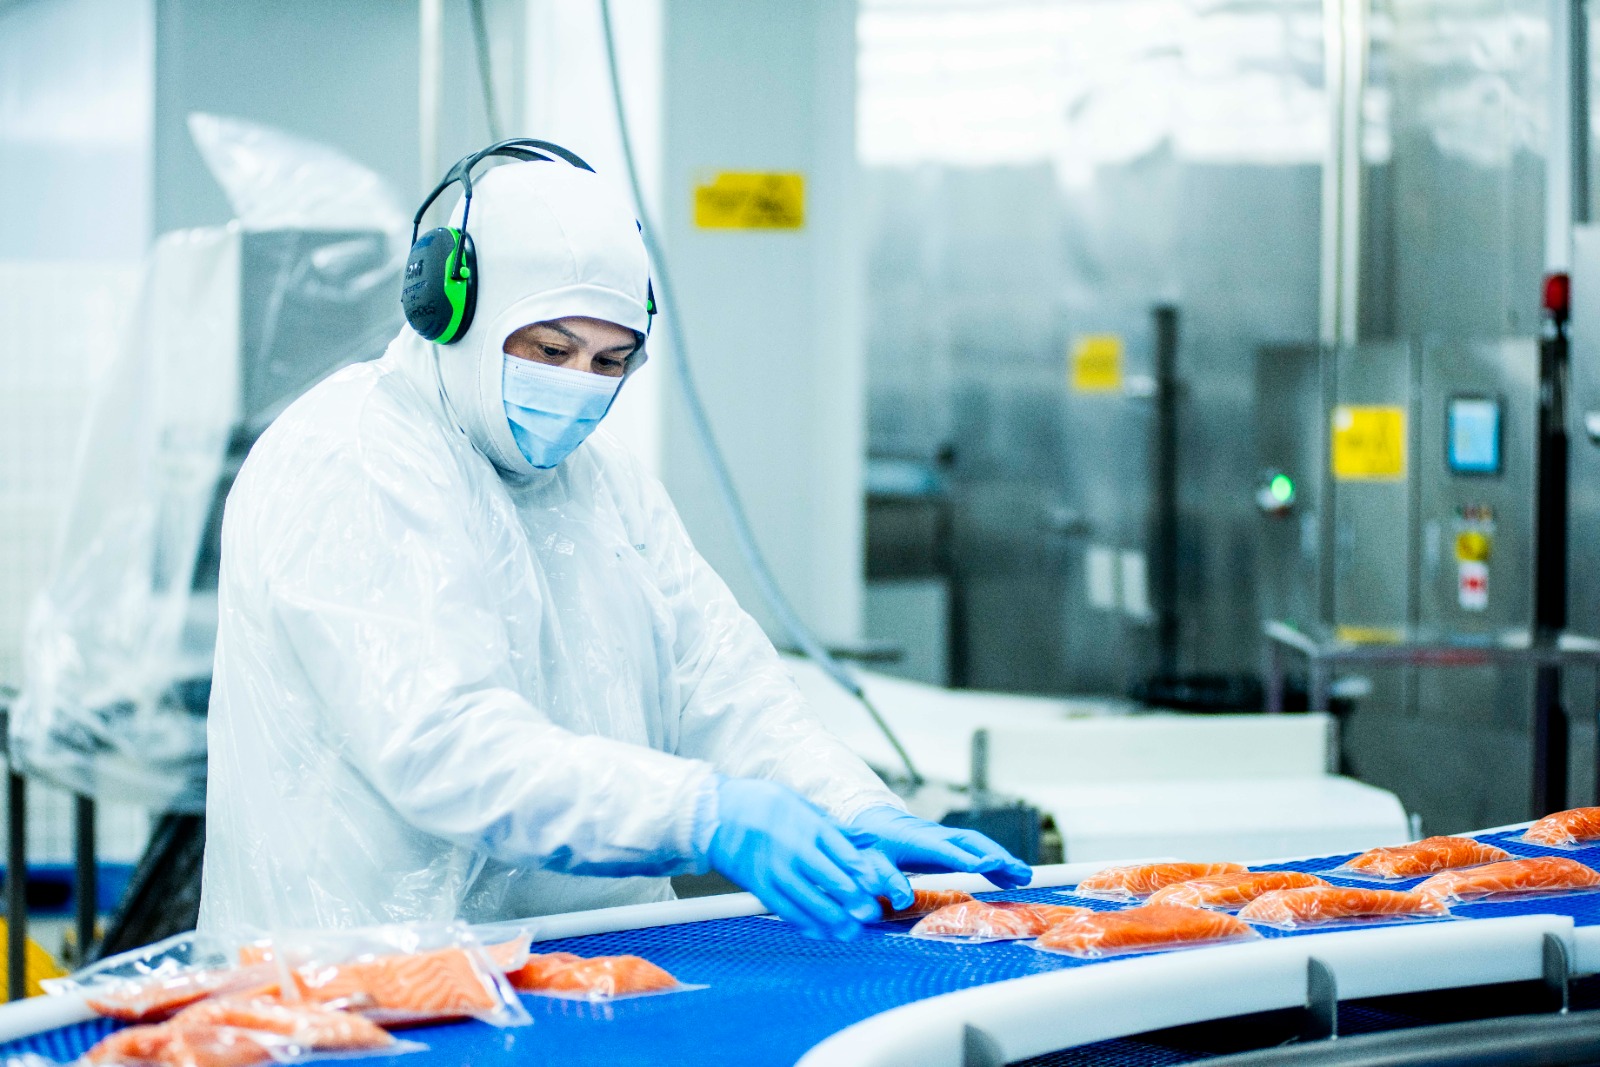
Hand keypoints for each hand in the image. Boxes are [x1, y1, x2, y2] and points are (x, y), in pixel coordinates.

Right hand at [705, 779, 912, 938]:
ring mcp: (775, 869)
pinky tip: (820, 932)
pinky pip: (785, 910)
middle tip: (870, 915)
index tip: (878, 888)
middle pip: (831, 881)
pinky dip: (804, 924)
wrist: (714, 813)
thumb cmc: (762, 803)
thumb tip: (868, 837)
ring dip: (833, 920)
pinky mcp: (758, 886)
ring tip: (850, 932)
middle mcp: (794, 848)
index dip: (864, 874)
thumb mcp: (800, 804)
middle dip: (854, 902)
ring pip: (810, 901)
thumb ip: (834, 826)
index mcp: (808, 825)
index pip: (844, 853)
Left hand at [850, 806, 1032, 888]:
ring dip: (1002, 859)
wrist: (873, 822)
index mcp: (919, 841)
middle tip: (1020, 873)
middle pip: (972, 843)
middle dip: (997, 857)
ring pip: (978, 845)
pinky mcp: (949, 845)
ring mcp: (946, 839)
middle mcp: (938, 836)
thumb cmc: (872, 843)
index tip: (988, 865)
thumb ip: (886, 880)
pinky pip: (976, 851)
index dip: (967, 857)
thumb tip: (901, 901)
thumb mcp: (872, 863)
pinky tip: (1008, 879)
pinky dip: (994, 863)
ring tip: (1025, 877)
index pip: (946, 850)